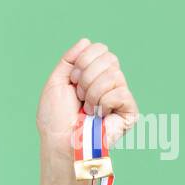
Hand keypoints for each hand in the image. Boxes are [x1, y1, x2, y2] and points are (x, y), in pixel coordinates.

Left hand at [36, 39, 138, 173]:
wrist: (60, 143)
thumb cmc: (55, 119)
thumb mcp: (56, 82)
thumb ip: (69, 59)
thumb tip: (86, 41)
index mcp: (92, 74)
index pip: (99, 49)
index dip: (82, 61)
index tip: (72, 81)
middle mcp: (109, 82)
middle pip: (109, 57)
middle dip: (86, 77)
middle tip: (79, 97)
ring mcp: (120, 96)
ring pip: (114, 74)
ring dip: (92, 92)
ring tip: (86, 109)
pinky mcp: (129, 111)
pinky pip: (121, 92)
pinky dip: (104, 103)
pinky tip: (98, 115)